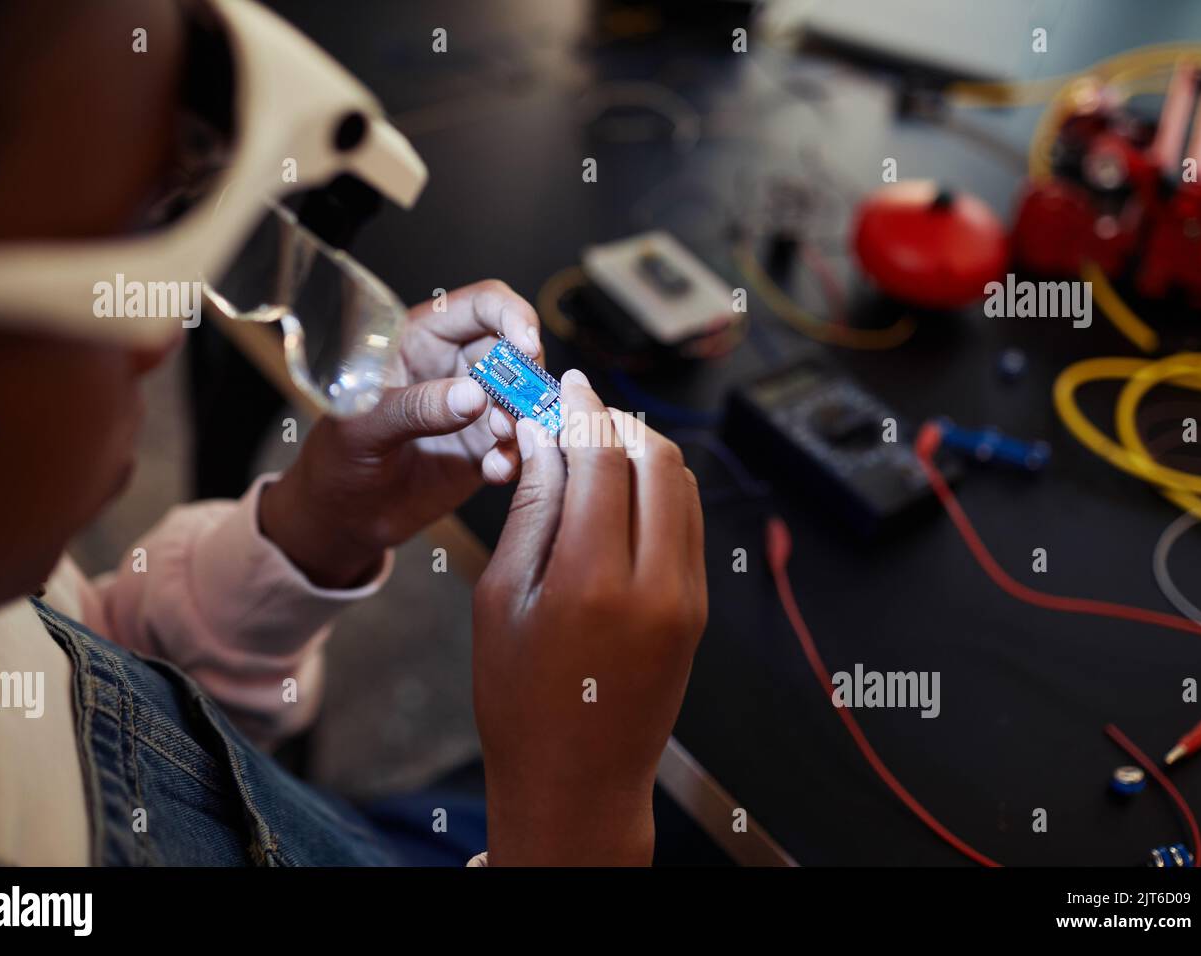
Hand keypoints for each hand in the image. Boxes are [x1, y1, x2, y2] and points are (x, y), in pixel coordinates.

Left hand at [260, 280, 542, 587]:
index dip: (511, 315)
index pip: (480, 306)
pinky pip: (517, 445)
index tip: (527, 345)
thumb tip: (473, 396)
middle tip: (519, 406)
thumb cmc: (336, 458)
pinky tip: (493, 470)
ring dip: (523, 418)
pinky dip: (515, 456)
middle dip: (527, 376)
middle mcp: (456, 368)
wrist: (341, 517)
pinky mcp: (484, 450)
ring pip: (523, 399)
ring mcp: (474, 410)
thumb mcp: (362, 428)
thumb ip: (415, 408)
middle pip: (515, 351)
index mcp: (422, 339)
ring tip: (500, 441)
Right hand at [473, 371, 707, 864]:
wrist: (578, 782)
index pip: (602, 456)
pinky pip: (689, 523)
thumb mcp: (502, 599)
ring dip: (642, 450)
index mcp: (593, 580)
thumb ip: (533, 509)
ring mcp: (687, 597)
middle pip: (655, 458)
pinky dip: (660, 489)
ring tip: (594, 446)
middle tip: (577, 410)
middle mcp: (655, 583)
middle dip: (616, 420)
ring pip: (681, 484)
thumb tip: (547, 438)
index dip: (582, 407)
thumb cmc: (521, 700)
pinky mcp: (698, 609)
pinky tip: (620, 491)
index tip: (564, 382)